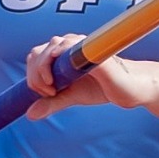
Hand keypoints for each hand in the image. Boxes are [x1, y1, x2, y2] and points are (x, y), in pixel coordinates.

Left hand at [24, 34, 153, 120]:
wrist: (129, 89)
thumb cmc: (101, 88)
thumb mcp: (70, 96)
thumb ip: (51, 103)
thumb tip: (28, 114)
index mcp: (63, 51)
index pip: (35, 55)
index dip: (31, 75)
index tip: (42, 93)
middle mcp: (71, 43)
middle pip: (37, 53)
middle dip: (35, 76)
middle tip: (48, 93)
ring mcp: (83, 45)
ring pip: (50, 49)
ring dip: (44, 71)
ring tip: (55, 90)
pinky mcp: (94, 53)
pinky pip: (70, 50)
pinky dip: (58, 63)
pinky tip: (59, 82)